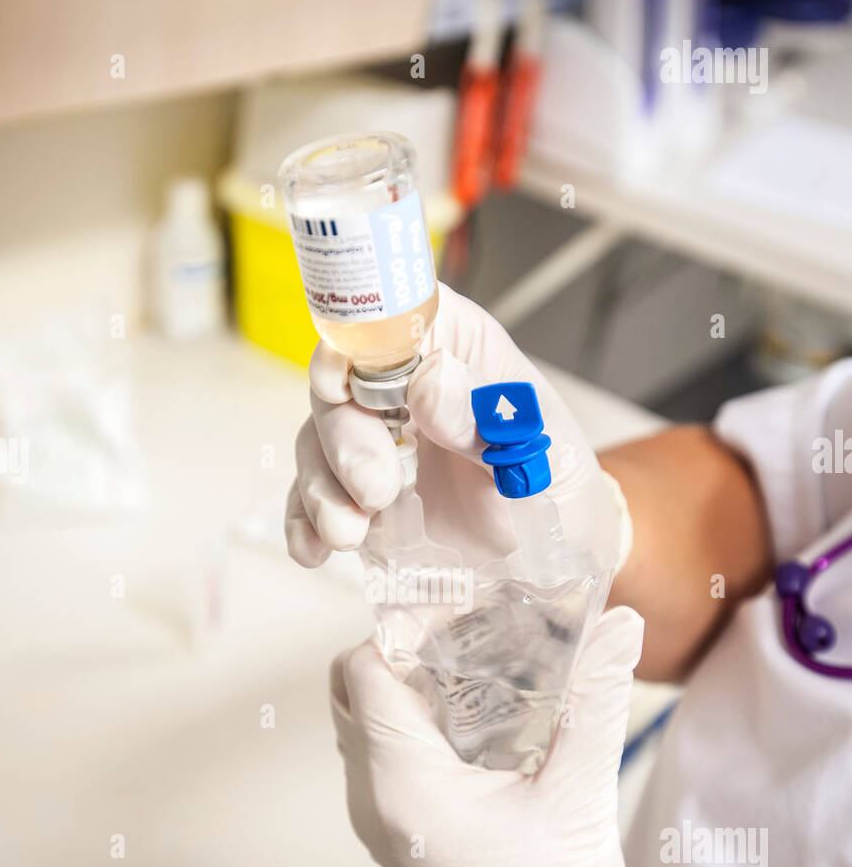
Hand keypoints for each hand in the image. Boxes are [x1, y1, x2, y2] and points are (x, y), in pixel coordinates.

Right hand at [285, 282, 624, 573]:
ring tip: (347, 533)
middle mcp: (402, 387)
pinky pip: (315, 500)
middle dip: (342, 440)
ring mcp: (375, 443)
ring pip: (318, 445)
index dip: (354, 336)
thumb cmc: (557, 479)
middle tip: (372, 490)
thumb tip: (427, 379)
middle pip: (340, 388)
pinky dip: (305, 524)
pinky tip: (314, 550)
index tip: (340, 380)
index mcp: (452, 347)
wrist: (562, 550)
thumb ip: (482, 417)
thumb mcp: (539, 448)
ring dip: (320, 489)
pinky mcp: (359, 497)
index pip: (390, 316)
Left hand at [331, 605, 678, 866]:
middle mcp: (372, 800)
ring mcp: (379, 825)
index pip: (362, 668)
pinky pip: (384, 762)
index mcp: (399, 782)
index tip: (468, 610)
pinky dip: (416, 728)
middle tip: (473, 632)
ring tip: (481, 668)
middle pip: (354, 691)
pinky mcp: (401, 842)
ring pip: (367, 727)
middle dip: (402, 650)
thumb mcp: (578, 793)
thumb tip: (619, 622)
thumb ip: (594, 698)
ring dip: (409, 688)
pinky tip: (484, 724)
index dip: (406, 626)